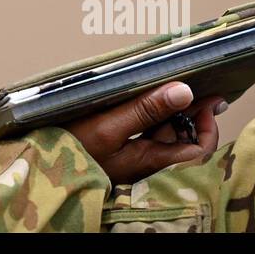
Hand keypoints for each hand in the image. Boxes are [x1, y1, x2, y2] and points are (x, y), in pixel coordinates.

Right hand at [63, 82, 226, 185]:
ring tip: (168, 83)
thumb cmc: (71, 152)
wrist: (43, 171)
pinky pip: (145, 133)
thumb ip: (145, 109)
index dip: (208, 125)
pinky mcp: (121, 151)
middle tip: (192, 81)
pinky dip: (150, 115)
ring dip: (169, 111)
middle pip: (182, 137)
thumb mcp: (108, 127)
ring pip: (164, 133)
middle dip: (190, 111)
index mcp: (151, 160)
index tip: (211, 98)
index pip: (198, 149)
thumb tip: (183, 91)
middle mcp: (148, 161)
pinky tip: (143, 97)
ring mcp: (135, 157)